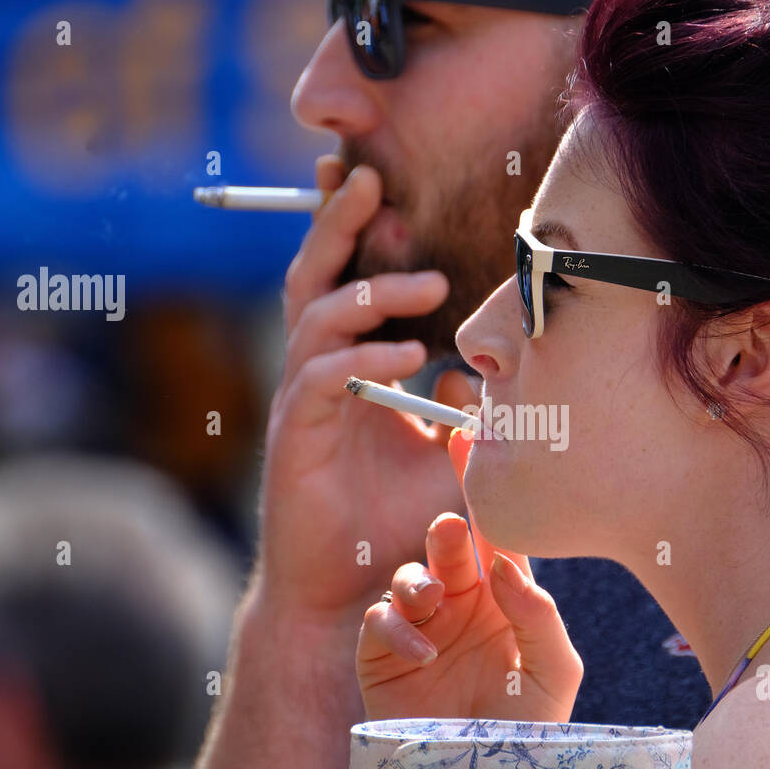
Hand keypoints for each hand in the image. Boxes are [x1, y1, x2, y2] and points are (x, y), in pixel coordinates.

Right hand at [254, 155, 469, 629]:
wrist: (352, 592)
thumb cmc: (396, 526)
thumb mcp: (444, 460)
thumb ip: (460, 416)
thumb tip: (473, 373)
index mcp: (349, 369)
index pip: (345, 283)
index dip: (356, 234)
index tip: (387, 188)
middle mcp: (319, 374)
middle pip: (316, 278)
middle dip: (337, 224)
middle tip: (366, 176)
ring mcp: (303, 402)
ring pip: (317, 317)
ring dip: (371, 292)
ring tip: (427, 285)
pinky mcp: (296, 436)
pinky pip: (322, 378)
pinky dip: (363, 358)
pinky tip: (411, 355)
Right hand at [356, 429, 582, 721]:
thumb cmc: (529, 727)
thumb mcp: (554, 670)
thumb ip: (537, 614)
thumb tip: (504, 566)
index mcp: (504, 595)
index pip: (496, 535)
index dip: (486, 493)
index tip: (476, 443)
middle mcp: (461, 602)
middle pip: (449, 548)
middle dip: (448, 535)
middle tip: (452, 531)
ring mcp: (420, 626)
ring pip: (408, 576)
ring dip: (418, 581)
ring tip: (435, 601)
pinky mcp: (384, 655)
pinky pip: (379, 622)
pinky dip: (396, 630)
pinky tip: (424, 655)